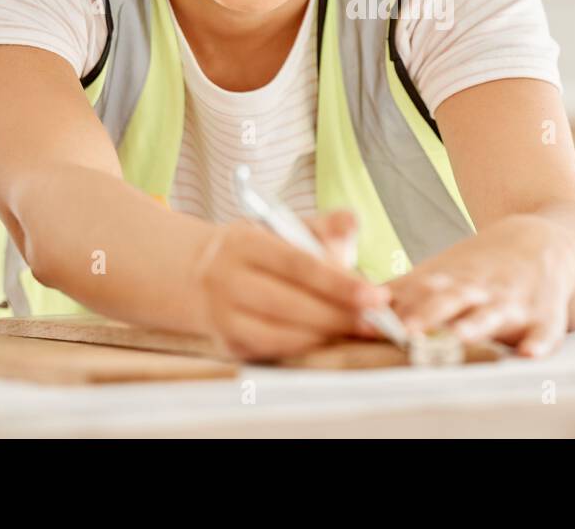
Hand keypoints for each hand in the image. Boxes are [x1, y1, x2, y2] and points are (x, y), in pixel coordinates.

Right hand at [187, 214, 389, 360]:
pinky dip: (304, 347)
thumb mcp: (283, 226)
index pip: (297, 264)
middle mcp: (225, 278)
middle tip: (376, 321)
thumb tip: (352, 223)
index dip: (339, 283)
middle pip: (289, 303)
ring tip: (358, 329)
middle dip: (339, 315)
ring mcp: (221, 315)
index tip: (376, 295)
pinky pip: (271, 351)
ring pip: (280, 333)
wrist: (198, 274)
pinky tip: (327, 339)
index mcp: (244, 242)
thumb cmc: (257, 249)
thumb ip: (322, 225)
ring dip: (325, 334)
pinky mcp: (225, 343)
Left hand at [386, 214, 574, 357]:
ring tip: (458, 336)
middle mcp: (477, 291)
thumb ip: (402, 294)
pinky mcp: (544, 318)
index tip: (368, 322)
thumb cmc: (479, 269)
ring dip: (475, 325)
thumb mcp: (441, 273)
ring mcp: (511, 303)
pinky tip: (528, 354)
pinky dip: (538, 344)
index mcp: (448, 282)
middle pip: (450, 300)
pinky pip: (544, 333)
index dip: (394, 309)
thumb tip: (350, 310)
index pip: (417, 294)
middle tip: (408, 331)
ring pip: (492, 315)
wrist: (542, 240)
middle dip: (429, 315)